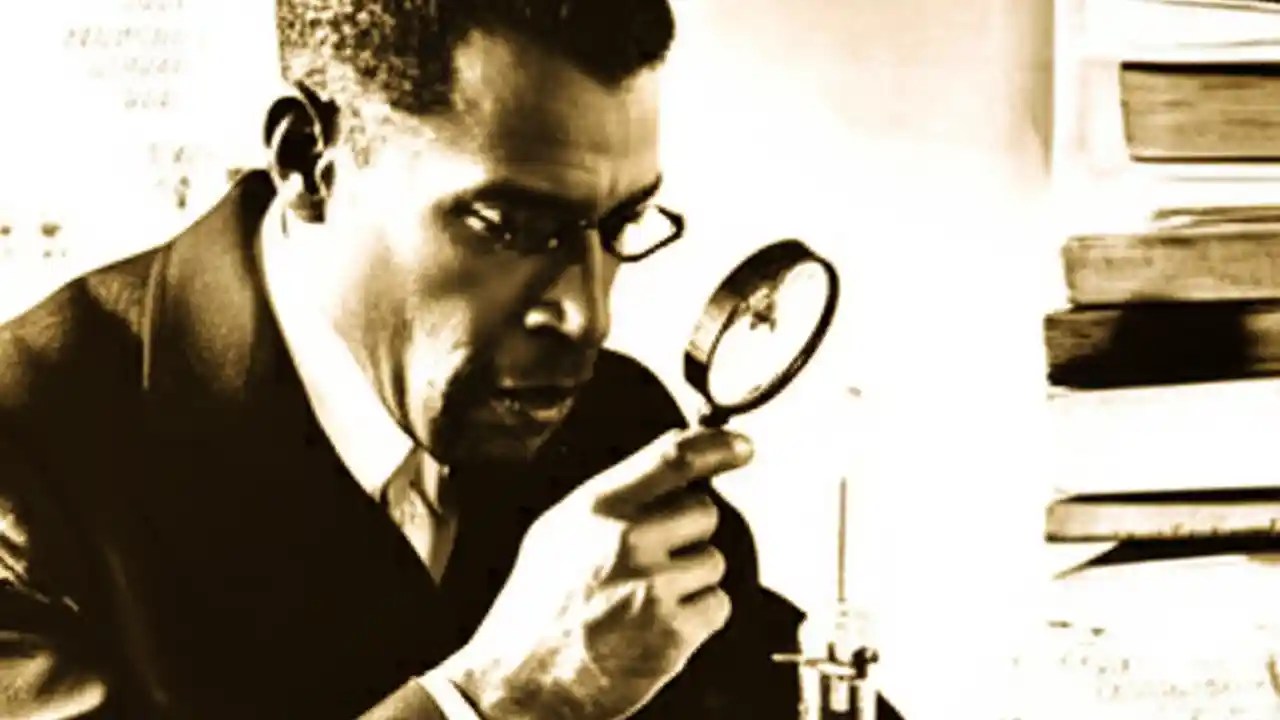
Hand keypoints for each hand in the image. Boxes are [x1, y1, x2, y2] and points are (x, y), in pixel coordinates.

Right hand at [438, 427, 753, 719]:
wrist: (520, 679)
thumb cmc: (539, 603)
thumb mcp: (560, 530)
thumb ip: (615, 498)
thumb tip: (673, 470)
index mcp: (598, 507)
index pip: (673, 458)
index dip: (717, 447)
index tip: (743, 448)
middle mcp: (628, 540)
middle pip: (704, 512)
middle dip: (687, 535)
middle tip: (653, 562)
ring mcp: (654, 587)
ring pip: (713, 562)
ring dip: (692, 580)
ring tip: (646, 600)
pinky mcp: (673, 633)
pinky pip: (717, 606)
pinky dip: (698, 618)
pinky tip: (658, 626)